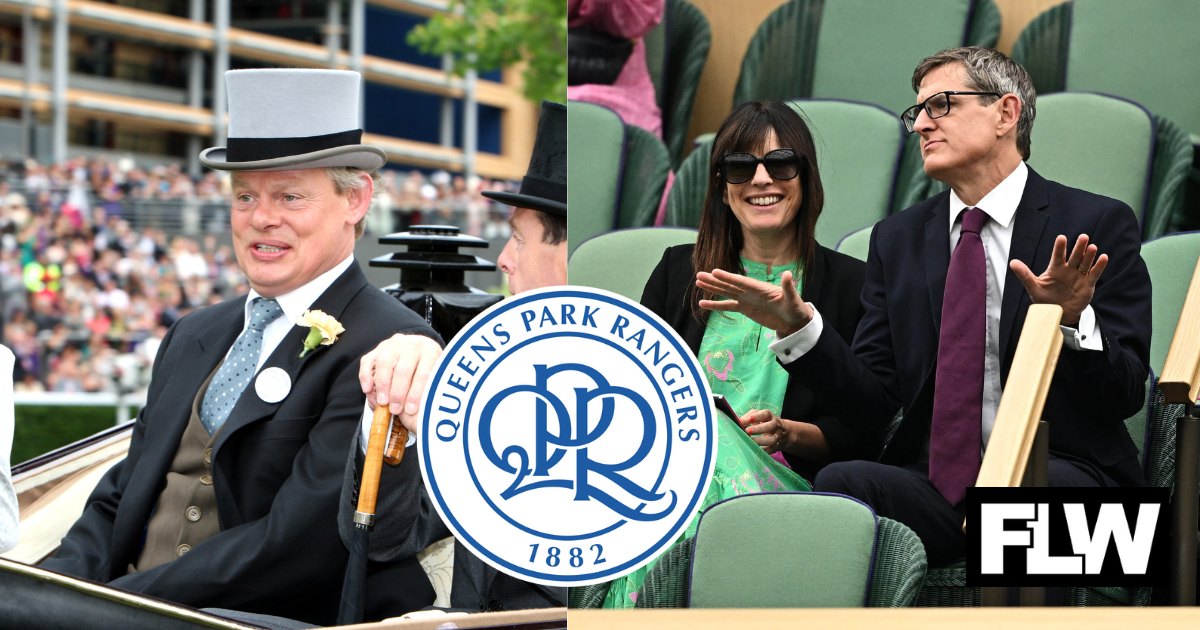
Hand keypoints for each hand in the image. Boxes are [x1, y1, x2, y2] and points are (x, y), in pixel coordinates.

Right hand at [358, 333, 441, 432]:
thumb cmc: (428, 371)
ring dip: (382, 386)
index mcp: (431, 351)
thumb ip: (429, 391)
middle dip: (397, 393)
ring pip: (384, 363)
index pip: (423, 373)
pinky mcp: (380, 347)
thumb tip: (423, 413)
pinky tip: (368, 390)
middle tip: (394, 409)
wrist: (420, 353)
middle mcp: (413, 344)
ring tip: (382, 403)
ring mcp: (395, 343)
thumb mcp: (435, 379)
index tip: (410, 411)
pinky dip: (366, 376)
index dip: (415, 394)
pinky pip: (368, 361)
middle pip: (403, 369)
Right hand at [695, 268, 812, 336]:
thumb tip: (788, 274)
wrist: (794, 321)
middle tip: (699, 275)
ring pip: (726, 292)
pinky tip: (703, 304)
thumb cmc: (795, 309)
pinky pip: (727, 306)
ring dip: (712, 288)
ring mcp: (746, 299)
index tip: (715, 272)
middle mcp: (750, 291)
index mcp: (760, 288)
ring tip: (698, 283)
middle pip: (729, 285)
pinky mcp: (744, 309)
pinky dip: (715, 305)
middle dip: (715, 281)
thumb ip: (788, 288)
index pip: (741, 282)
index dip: (728, 278)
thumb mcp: (793, 299)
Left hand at [739, 409, 789, 454]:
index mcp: (769, 416)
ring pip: (771, 439)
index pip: (765, 414)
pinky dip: (762, 451)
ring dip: (760, 441)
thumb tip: (735, 419)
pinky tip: (754, 450)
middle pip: (769, 426)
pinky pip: (770, 449)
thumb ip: (747, 417)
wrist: (783, 433)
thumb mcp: (758, 416)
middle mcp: (775, 425)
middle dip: (758, 429)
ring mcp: (777, 436)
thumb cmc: (764, 422)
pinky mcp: (776, 446)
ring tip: (749, 441)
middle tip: (747, 431)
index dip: (757, 416)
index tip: (749, 419)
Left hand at [1009, 234, 1107, 324]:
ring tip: (1092, 247)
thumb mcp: (1034, 287)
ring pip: (1085, 263)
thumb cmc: (1045, 299)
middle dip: (1078, 247)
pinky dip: (1099, 266)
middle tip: (1083, 237)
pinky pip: (1094, 274)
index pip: (1058, 255)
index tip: (1061, 238)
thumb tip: (1012, 262)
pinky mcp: (1088, 284)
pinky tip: (1103, 257)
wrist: (1058, 314)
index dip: (1060, 247)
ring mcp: (1079, 276)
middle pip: (1074, 256)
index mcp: (1055, 269)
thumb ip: (1025, 275)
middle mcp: (1068, 270)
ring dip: (1089, 255)